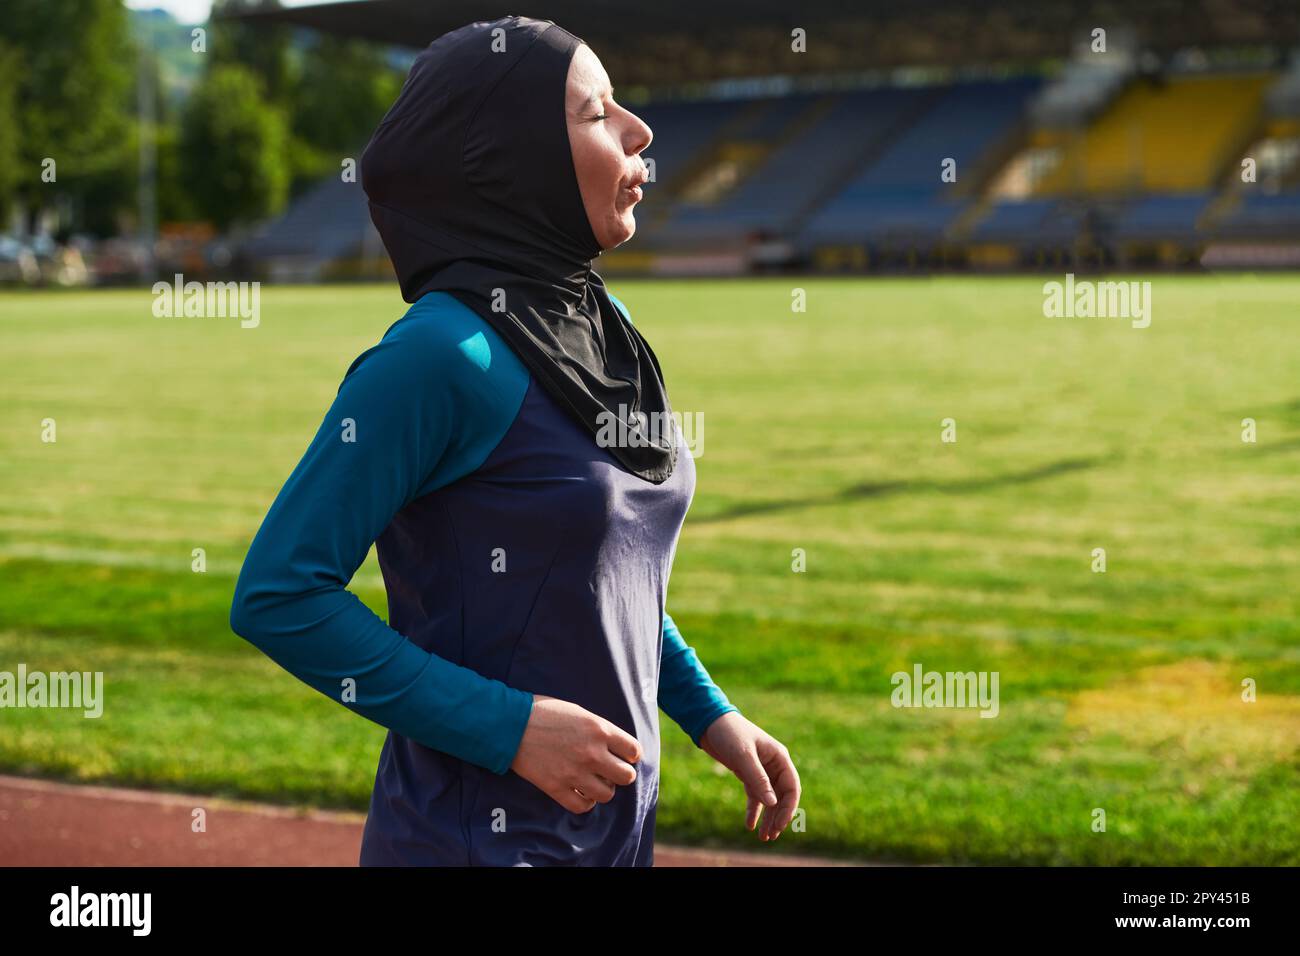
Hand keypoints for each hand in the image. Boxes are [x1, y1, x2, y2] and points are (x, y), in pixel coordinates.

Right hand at [509, 694, 641, 813]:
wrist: (510, 724)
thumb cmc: (543, 712)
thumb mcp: (578, 712)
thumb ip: (598, 729)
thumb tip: (613, 745)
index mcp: (599, 729)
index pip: (634, 751)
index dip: (630, 755)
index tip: (624, 756)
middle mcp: (592, 753)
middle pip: (626, 776)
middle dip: (620, 774)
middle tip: (609, 771)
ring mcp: (575, 773)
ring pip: (607, 794)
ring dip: (603, 789)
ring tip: (593, 781)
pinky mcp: (557, 788)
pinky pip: (583, 806)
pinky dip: (584, 801)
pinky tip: (580, 792)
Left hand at [699, 711, 799, 841]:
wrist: (709, 722)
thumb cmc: (730, 733)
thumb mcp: (744, 755)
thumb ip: (758, 779)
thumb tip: (772, 803)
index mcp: (779, 757)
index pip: (792, 787)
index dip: (788, 808)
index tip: (780, 825)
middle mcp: (773, 765)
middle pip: (782, 796)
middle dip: (777, 817)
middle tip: (771, 836)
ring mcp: (761, 770)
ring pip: (769, 799)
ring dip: (767, 817)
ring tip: (763, 837)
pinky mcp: (748, 774)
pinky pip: (755, 796)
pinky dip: (754, 810)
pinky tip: (750, 825)